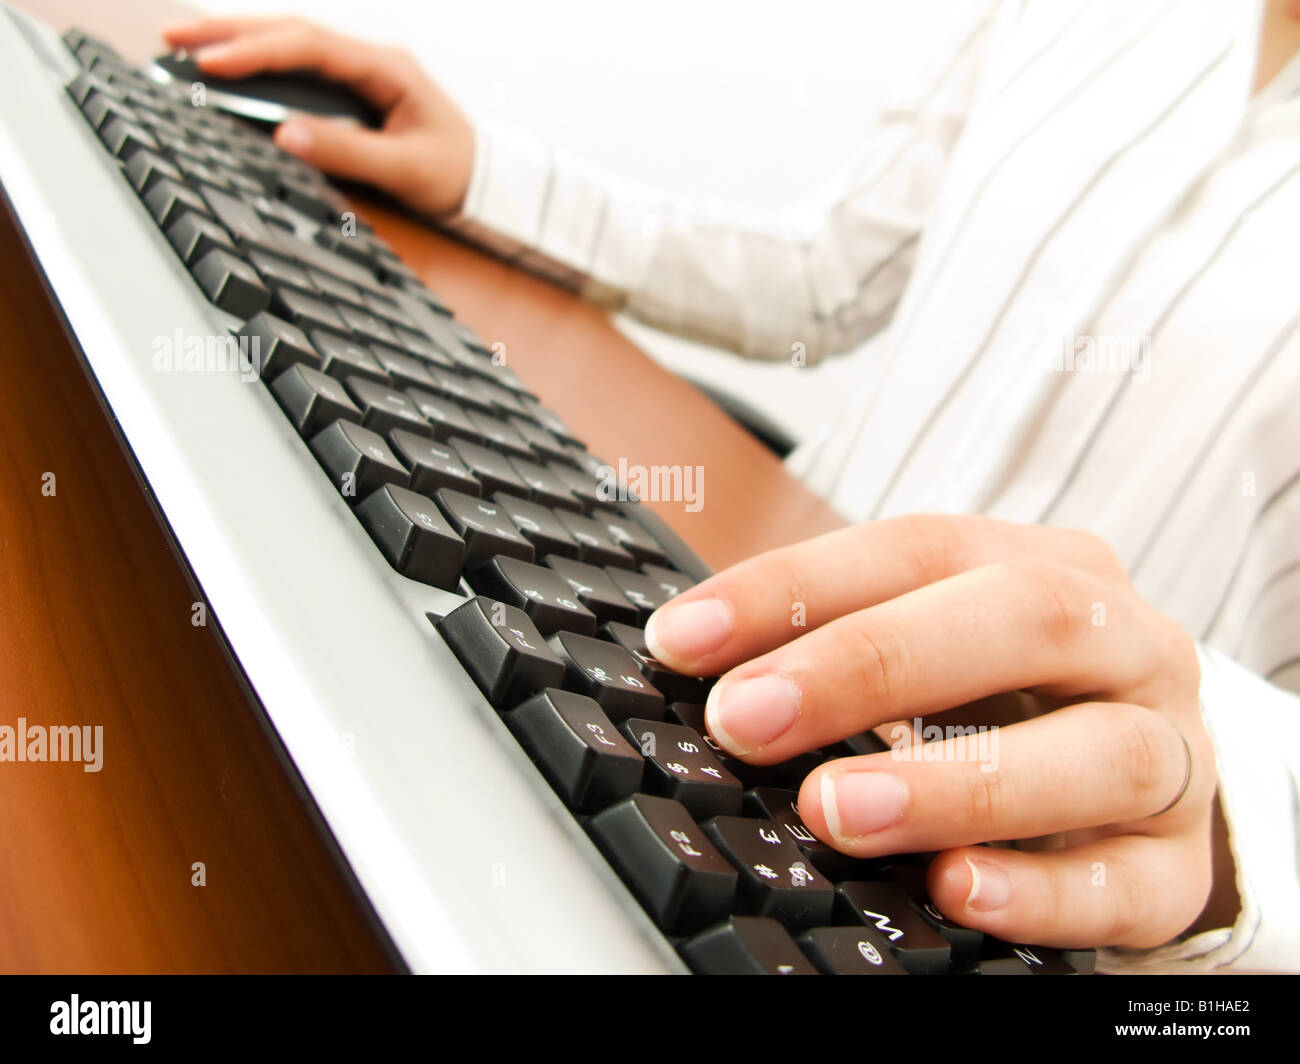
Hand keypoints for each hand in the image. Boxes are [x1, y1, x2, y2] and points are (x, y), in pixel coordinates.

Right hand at [161, 16, 473, 216]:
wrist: (489, 179)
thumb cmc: (456, 172)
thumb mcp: (404, 167)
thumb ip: (347, 151)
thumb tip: (287, 135)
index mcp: (386, 68)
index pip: (309, 46)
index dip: (257, 51)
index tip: (213, 62)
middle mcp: (371, 60)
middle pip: (291, 31)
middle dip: (231, 32)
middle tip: (174, 37)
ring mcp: (362, 72)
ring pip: (291, 43)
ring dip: (240, 41)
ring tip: (185, 44)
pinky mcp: (354, 91)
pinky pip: (300, 66)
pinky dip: (261, 63)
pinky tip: (229, 65)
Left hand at [644, 514, 1228, 949]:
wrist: (1140, 782)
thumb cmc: (1009, 699)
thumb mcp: (936, 651)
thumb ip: (841, 650)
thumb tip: (705, 675)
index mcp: (1048, 565)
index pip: (918, 548)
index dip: (796, 586)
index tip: (684, 637)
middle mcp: (1124, 640)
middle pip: (1019, 617)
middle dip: (870, 664)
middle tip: (747, 717)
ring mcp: (1170, 750)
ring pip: (1096, 752)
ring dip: (956, 783)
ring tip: (838, 812)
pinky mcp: (1180, 864)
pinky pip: (1127, 883)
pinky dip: (1039, 892)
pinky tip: (954, 890)